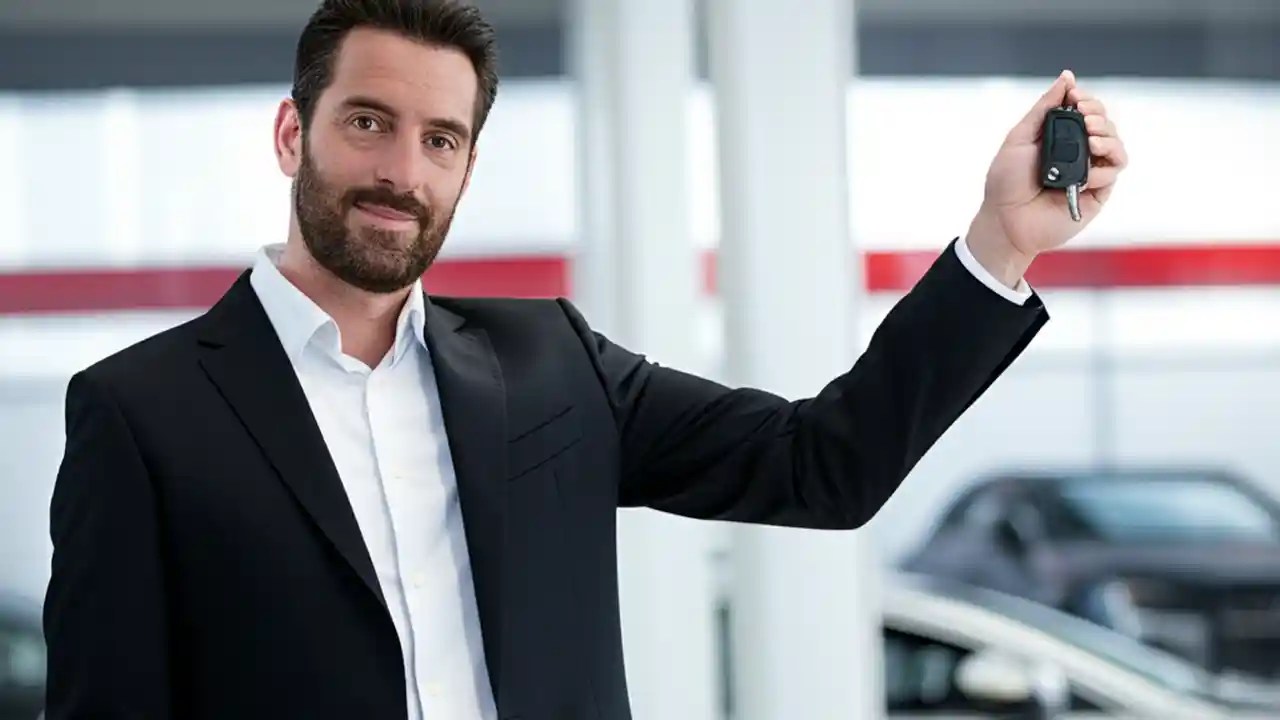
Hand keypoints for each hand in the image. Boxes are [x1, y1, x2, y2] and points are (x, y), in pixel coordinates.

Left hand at [966, 70, 1128, 284]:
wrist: (1005, 220)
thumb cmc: (1006, 182)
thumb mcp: (1020, 137)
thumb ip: (1044, 108)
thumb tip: (1067, 77)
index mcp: (1060, 136)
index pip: (1087, 110)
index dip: (1087, 100)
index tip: (1076, 97)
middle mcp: (1078, 152)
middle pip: (1105, 124)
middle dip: (1099, 114)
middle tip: (1085, 117)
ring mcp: (1089, 172)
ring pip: (1116, 146)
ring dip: (1108, 137)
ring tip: (1091, 140)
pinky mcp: (1097, 192)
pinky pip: (1114, 171)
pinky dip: (1103, 168)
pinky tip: (1085, 174)